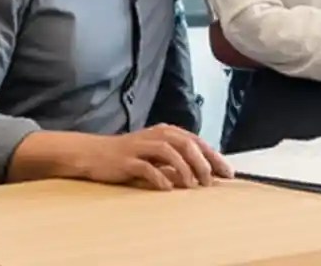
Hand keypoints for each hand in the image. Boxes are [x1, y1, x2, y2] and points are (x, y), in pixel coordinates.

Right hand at [80, 124, 233, 190]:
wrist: (93, 154)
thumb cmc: (128, 157)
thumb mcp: (155, 157)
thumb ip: (177, 163)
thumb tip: (203, 176)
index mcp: (165, 132)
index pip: (196, 141)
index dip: (213, 157)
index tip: (227, 173)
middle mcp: (155, 135)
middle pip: (186, 144)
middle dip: (202, 163)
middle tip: (211, 182)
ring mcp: (140, 147)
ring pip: (169, 151)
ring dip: (184, 169)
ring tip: (192, 186)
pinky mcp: (126, 160)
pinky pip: (146, 167)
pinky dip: (159, 177)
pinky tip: (167, 188)